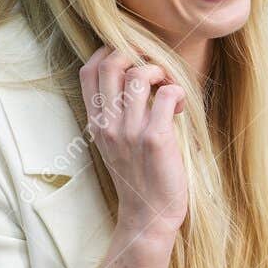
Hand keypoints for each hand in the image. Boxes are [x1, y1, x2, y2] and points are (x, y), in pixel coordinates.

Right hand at [80, 47, 188, 243]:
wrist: (148, 215)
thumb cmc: (138, 175)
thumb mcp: (115, 142)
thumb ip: (116, 112)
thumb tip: (133, 75)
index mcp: (96, 122)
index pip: (88, 70)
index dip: (108, 52)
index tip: (132, 56)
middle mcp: (108, 124)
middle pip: (111, 64)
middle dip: (137, 53)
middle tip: (156, 68)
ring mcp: (130, 132)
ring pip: (139, 75)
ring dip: (161, 71)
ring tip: (169, 88)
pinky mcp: (155, 139)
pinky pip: (166, 95)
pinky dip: (177, 92)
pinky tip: (179, 107)